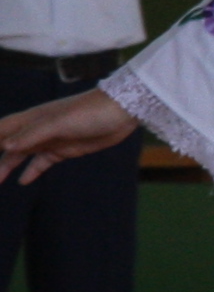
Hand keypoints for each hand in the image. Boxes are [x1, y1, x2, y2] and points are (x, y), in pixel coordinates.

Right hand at [0, 87, 135, 184]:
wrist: (123, 110)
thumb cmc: (90, 111)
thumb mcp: (60, 123)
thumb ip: (33, 134)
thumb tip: (6, 146)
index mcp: (32, 119)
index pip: (1, 129)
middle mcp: (37, 129)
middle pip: (7, 144)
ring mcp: (50, 139)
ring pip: (22, 155)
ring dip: (7, 166)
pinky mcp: (65, 149)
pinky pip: (42, 162)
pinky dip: (31, 171)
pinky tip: (22, 181)